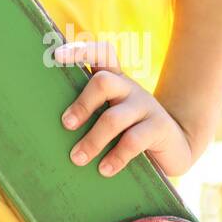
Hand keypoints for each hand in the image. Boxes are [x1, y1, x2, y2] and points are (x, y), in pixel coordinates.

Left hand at [54, 40, 194, 177]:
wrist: (173, 148)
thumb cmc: (125, 134)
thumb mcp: (107, 120)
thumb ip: (87, 116)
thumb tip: (48, 129)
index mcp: (114, 82)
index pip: (101, 54)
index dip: (80, 51)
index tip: (56, 56)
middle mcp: (129, 88)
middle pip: (103, 82)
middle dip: (81, 104)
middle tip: (66, 125)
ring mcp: (145, 106)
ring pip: (113, 118)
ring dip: (92, 141)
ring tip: (77, 159)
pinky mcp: (159, 127)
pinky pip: (132, 141)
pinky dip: (115, 157)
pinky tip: (105, 170)